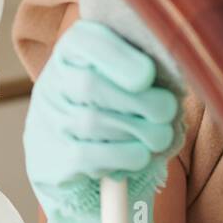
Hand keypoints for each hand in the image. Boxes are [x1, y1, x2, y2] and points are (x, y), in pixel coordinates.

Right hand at [23, 18, 187, 222]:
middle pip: (90, 85)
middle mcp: (54, 85)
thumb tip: (174, 83)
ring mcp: (47, 123)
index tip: (148, 74)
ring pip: (91, 121)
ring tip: (160, 138)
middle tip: (169, 112)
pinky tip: (140, 157)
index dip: (117, 56)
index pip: (86, 42)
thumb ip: (153, 80)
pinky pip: (86, 156)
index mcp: (74, 56)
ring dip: (137, 131)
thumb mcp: (137, 92)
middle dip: (139, 100)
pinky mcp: (50, 161)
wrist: (89, 180)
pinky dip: (121, 156)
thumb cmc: (121, 124)